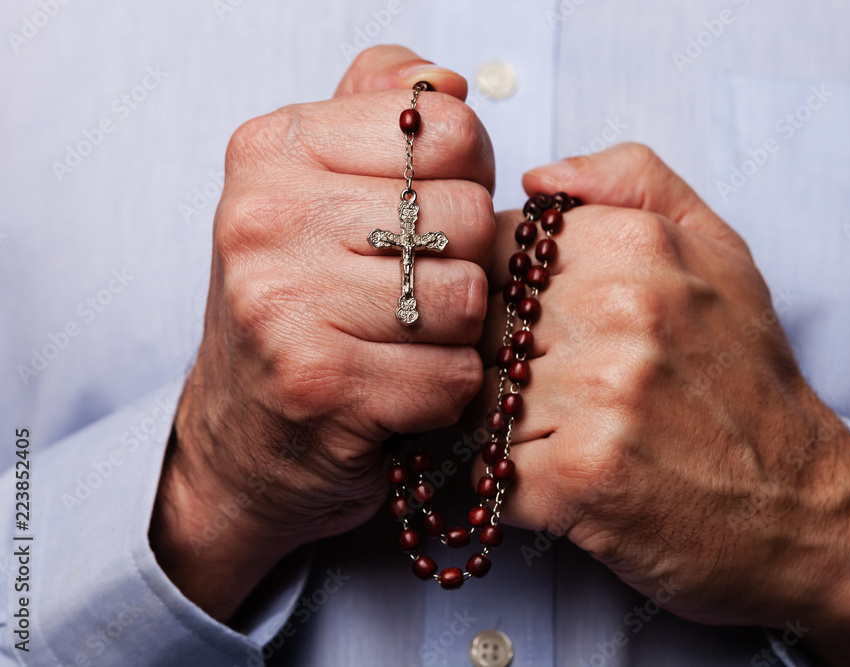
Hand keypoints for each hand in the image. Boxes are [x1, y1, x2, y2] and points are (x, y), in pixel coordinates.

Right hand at [150, 46, 494, 621]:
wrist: (244, 429)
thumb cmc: (299, 299)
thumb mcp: (318, 185)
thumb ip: (381, 114)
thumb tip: (449, 83)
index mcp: (273, 150)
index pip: (451, 129)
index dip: (466, 178)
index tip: (427, 213)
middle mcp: (265, 218)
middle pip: (470, 215)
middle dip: (465, 261)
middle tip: (413, 289)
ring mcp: (285, 305)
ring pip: (469, 299)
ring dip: (456, 333)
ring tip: (403, 339)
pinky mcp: (320, 386)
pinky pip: (454, 376)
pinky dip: (443, 391)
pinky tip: (397, 388)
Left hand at [479, 144, 849, 665]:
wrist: (798, 501)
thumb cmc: (745, 375)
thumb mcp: (717, 248)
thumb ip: (633, 180)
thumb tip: (536, 179)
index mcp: (636, 246)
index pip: (497, 250)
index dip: (505, 294)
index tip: (541, 327)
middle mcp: (614, 311)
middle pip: (482, 325)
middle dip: (506, 363)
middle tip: (565, 392)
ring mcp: (595, 395)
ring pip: (479, 398)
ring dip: (511, 426)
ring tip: (576, 438)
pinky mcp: (580, 477)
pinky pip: (489, 471)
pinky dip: (518, 486)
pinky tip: (571, 482)